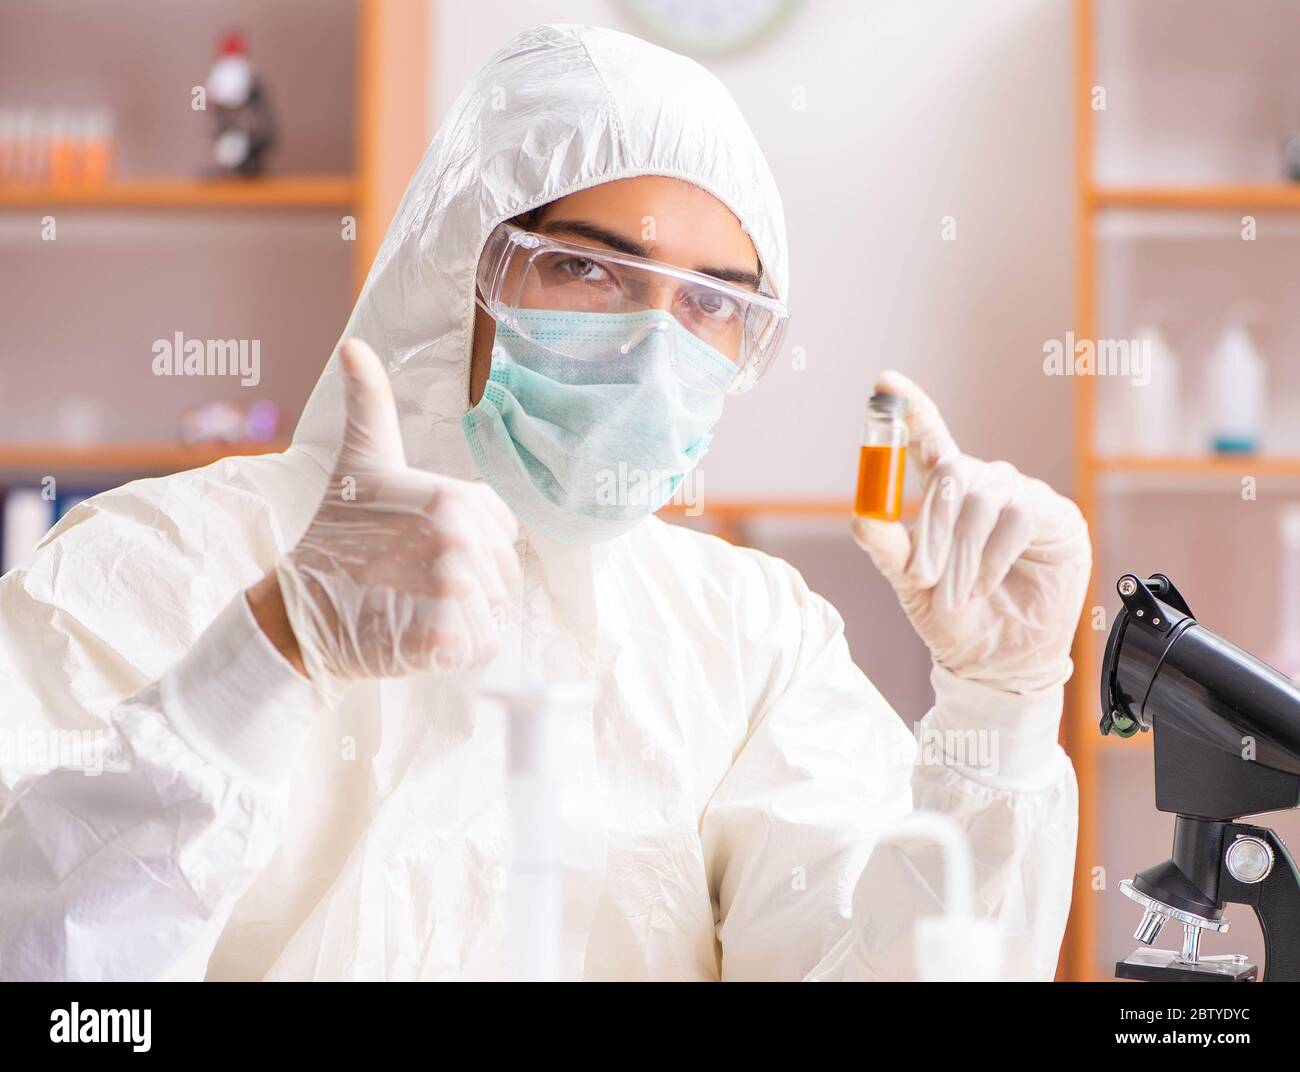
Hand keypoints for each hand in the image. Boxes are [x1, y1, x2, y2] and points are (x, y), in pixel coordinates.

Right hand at [267, 339, 520, 685]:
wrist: (301, 614)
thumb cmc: (335, 539)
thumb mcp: (358, 465)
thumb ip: (370, 406)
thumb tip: (353, 345)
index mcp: (453, 497)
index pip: (505, 528)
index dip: (473, 543)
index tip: (423, 548)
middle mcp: (461, 540)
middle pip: (505, 570)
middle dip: (472, 583)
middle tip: (414, 582)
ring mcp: (455, 590)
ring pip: (498, 608)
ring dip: (465, 616)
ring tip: (415, 606)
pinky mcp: (448, 639)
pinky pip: (486, 645)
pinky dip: (458, 650)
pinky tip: (419, 633)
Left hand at [852, 371, 1089, 693]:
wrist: (994, 661)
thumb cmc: (951, 616)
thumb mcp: (909, 582)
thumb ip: (886, 546)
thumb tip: (860, 515)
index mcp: (946, 492)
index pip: (927, 439)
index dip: (908, 409)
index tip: (884, 382)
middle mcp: (984, 485)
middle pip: (950, 475)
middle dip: (931, 529)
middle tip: (921, 577)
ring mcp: (1022, 497)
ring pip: (982, 500)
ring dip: (961, 553)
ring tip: (953, 595)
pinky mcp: (1056, 518)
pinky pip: (1018, 518)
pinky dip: (992, 556)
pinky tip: (983, 585)